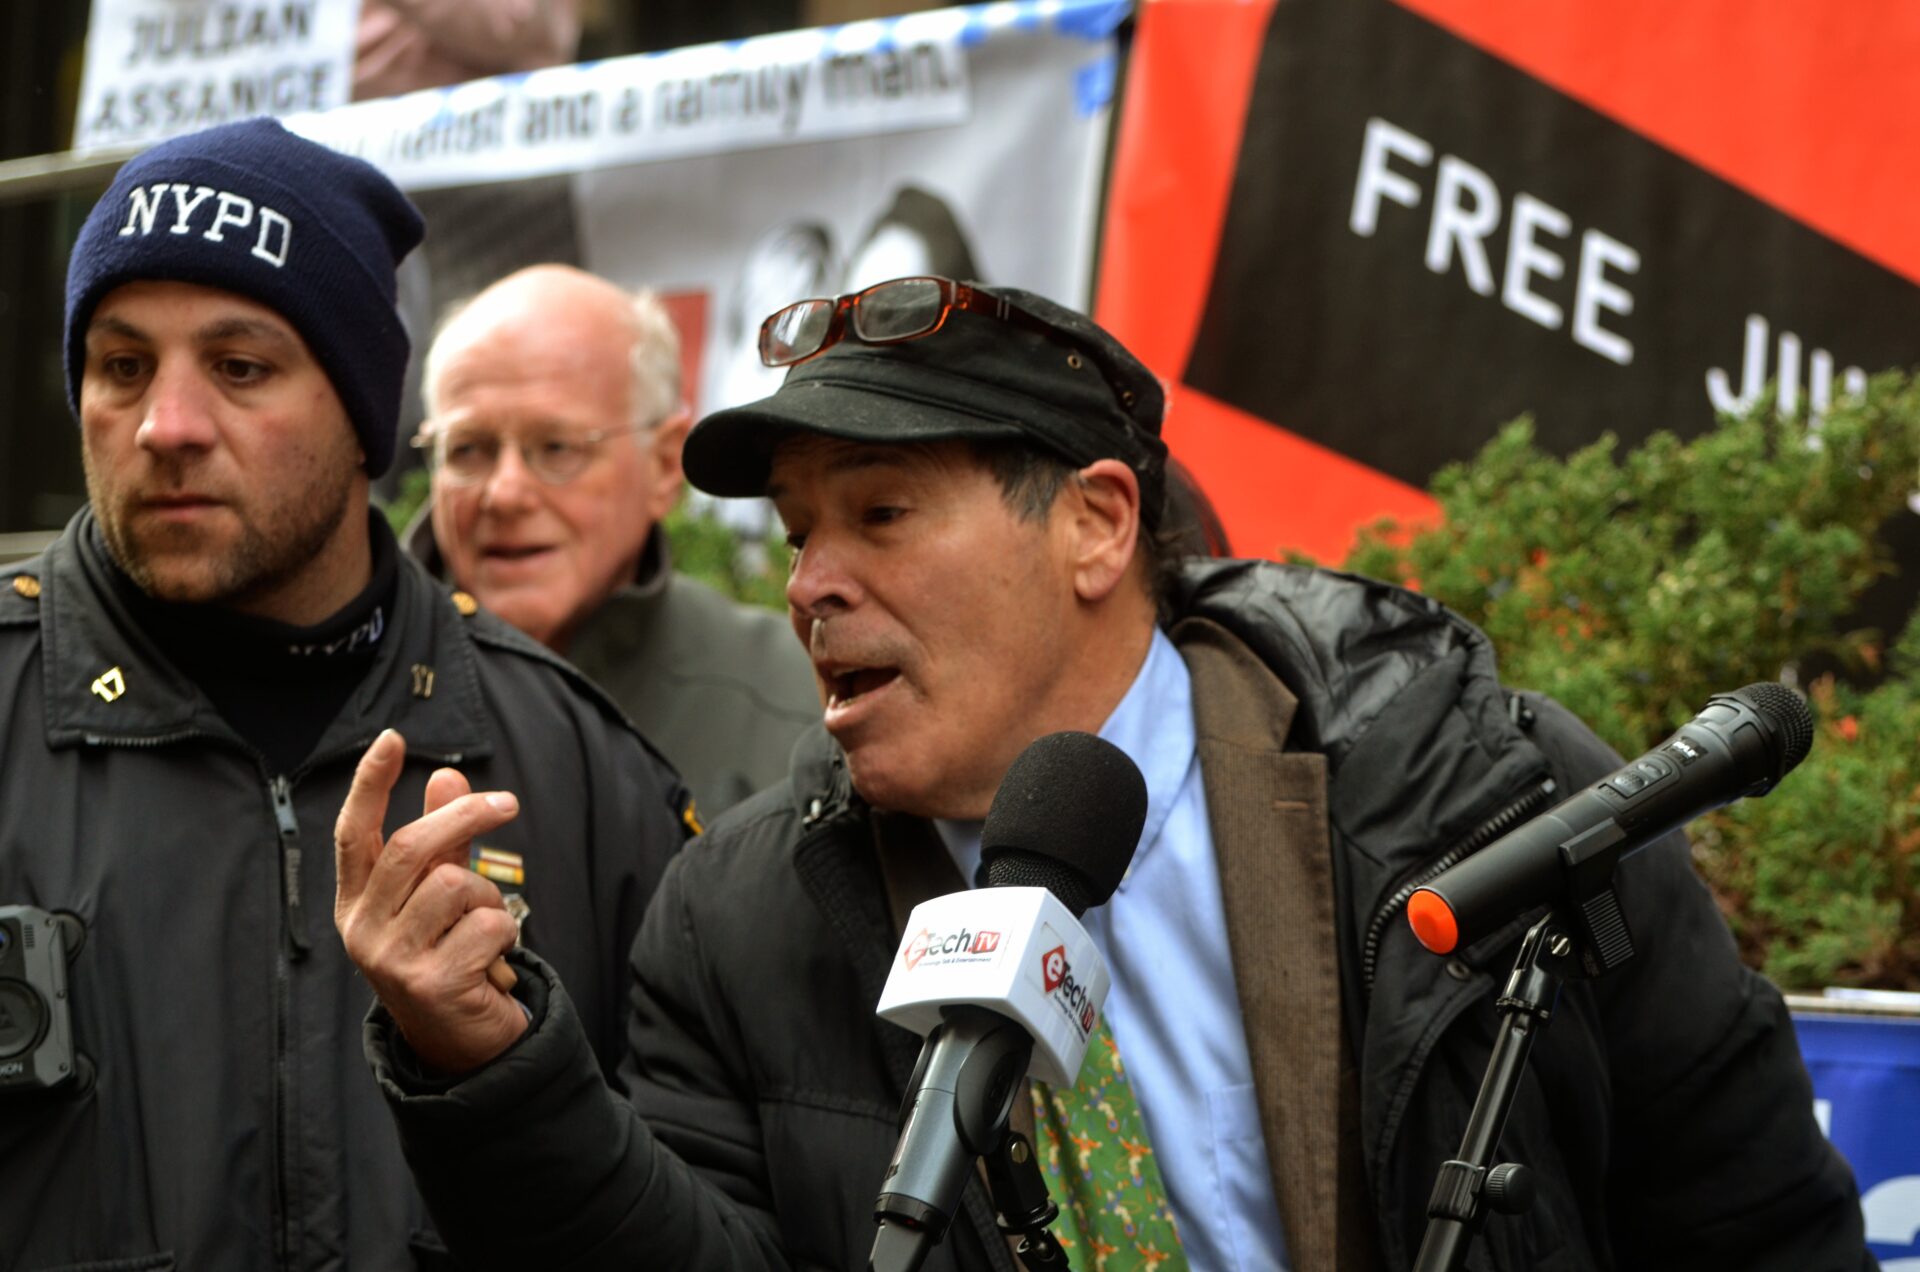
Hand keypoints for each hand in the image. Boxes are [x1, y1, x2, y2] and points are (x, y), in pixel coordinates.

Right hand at [335, 729, 529, 1073]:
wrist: (462, 1043)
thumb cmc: (448, 956)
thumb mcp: (438, 896)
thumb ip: (442, 841)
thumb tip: (449, 778)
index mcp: (356, 902)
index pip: (353, 833)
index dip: (371, 784)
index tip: (393, 738)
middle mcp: (362, 930)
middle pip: (413, 847)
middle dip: (465, 817)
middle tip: (508, 803)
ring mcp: (391, 960)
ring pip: (456, 886)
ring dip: (488, 900)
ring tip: (483, 932)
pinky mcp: (430, 984)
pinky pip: (488, 926)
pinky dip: (504, 936)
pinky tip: (490, 963)